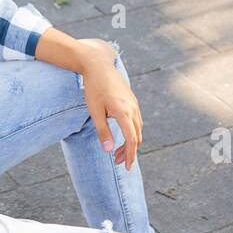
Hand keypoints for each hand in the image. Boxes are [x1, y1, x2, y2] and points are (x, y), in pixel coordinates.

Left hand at [79, 40, 142, 168]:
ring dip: (130, 142)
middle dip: (129, 152)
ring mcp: (134, 104)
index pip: (131, 140)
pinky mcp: (132, 101)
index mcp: (124, 113)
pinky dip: (132, 132)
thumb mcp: (95, 111)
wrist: (99, 65)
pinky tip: (122, 134)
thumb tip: (109, 151)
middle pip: (136, 137)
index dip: (130, 156)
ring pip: (137, 129)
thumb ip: (103, 132)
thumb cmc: (94, 88)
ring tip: (117, 151)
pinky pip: (136, 121)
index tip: (126, 168)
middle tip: (117, 162)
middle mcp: (133, 109)